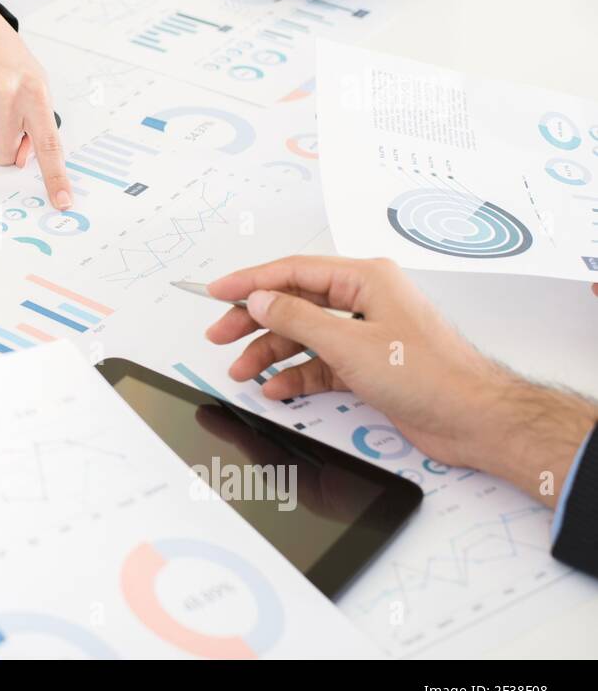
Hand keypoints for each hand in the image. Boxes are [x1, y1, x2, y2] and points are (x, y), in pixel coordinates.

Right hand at [0, 4, 72, 208]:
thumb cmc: (10, 64)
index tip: (62, 201)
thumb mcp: (35, 88)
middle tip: (0, 119)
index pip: (49, 144)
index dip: (55, 177)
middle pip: (1, 155)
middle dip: (1, 145)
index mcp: (35, 94)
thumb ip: (34, 128)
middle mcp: (6, 93)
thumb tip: (19, 161)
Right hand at [204, 256, 595, 503]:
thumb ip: (297, 319)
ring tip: (242, 371)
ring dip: (271, 353)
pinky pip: (319, 363)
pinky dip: (296, 375)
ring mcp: (366, 333)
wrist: (472, 419)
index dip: (250, 281)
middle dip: (254, 320)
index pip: (293, 271)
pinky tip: (277, 387)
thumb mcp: (349, 344)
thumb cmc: (430, 375)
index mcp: (365, 279)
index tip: (217, 291)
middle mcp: (365, 301)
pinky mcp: (368, 364)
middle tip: (220, 334)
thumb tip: (261, 299)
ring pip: (303, 335)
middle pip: (294, 302)